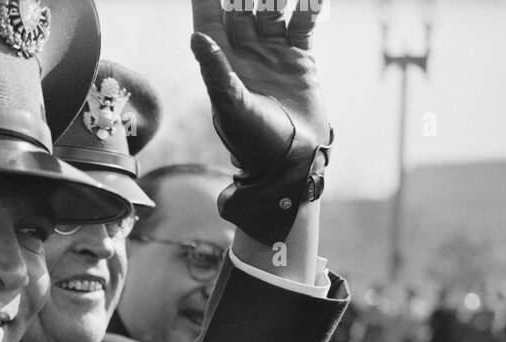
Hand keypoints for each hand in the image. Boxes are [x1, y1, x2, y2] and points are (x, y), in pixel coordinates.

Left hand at [190, 0, 331, 244]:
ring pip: (273, 8)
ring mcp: (273, 53)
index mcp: (222, 63)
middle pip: (242, 6)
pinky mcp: (300, 58)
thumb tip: (196, 37)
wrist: (292, 162)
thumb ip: (216, 71)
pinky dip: (309, 5)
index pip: (210, 19)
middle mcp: (245, 53)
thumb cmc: (254, 142)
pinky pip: (303, 22)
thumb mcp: (232, 107)